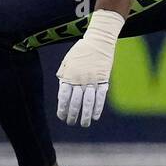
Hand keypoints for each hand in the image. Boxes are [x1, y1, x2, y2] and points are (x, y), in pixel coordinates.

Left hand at [55, 10, 124, 126]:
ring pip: (88, 101)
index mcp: (69, 75)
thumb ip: (64, 76)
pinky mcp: (104, 80)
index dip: (62, 108)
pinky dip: (98, 108)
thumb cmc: (80, 52)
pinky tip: (95, 116)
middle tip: (70, 123)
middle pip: (75, 101)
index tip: (61, 116)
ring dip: (85, 114)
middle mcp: (79, 79)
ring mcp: (92, 80)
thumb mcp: (67, 62)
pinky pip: (100, 97)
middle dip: (72, 114)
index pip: (63, 96)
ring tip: (83, 124)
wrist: (97, 41)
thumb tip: (62, 92)